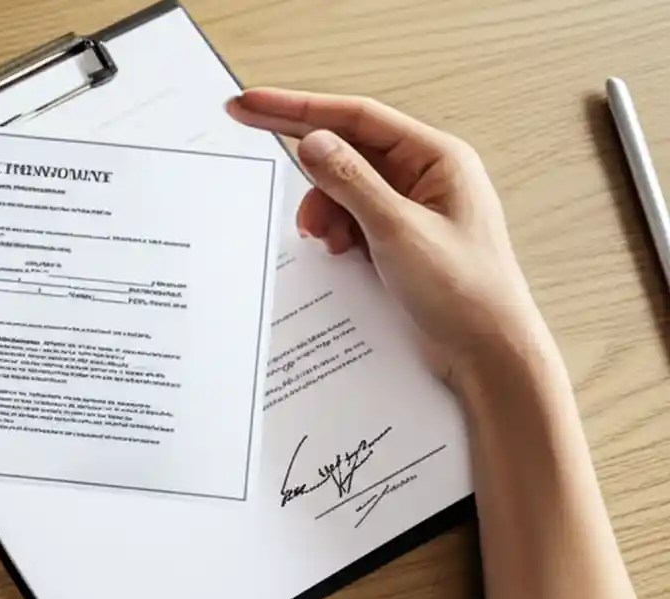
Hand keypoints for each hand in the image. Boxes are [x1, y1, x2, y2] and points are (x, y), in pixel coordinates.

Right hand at [227, 88, 551, 384]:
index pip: (357, 117)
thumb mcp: (398, 231)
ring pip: (345, 189)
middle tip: (249, 127)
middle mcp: (426, 175)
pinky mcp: (400, 239)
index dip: (300, 107)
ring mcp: (412, 208)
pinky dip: (336, 230)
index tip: (255, 103)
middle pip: (349, 149)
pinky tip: (339, 252)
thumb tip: (311, 142)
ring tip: (324, 239)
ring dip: (324, 209)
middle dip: (308, 162)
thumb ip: (350, 182)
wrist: (489, 354)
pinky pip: (353, 219)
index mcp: (437, 158)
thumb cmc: (466, 292)